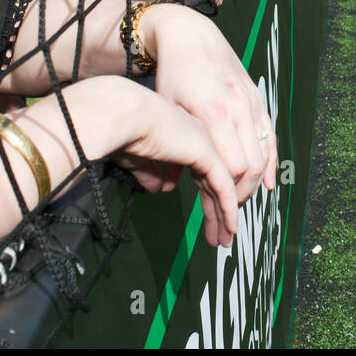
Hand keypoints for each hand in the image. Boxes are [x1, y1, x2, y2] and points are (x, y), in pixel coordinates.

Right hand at [83, 76, 240, 247]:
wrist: (126, 116)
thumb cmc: (124, 132)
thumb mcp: (138, 159)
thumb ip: (151, 173)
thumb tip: (160, 189)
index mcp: (185, 135)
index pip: (203, 171)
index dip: (206, 196)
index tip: (206, 218)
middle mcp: (200, 138)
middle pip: (216, 182)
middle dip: (218, 211)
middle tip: (221, 234)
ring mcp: (206, 145)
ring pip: (223, 187)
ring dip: (225, 215)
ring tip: (224, 239)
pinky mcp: (207, 154)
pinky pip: (223, 187)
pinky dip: (228, 208)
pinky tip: (230, 226)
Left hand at [144, 4, 277, 206]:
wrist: (192, 38)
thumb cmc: (173, 75)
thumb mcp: (166, 111)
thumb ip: (174, 148)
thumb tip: (171, 188)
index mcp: (214, 112)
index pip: (231, 166)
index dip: (225, 192)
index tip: (214, 207)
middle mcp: (239, 108)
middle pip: (251, 165)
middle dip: (241, 194)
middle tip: (227, 212)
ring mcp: (252, 103)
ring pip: (263, 153)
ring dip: (254, 182)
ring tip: (240, 201)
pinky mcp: (258, 100)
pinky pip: (270, 136)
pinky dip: (271, 162)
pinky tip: (268, 183)